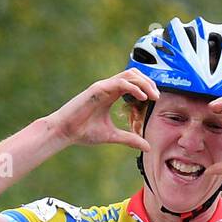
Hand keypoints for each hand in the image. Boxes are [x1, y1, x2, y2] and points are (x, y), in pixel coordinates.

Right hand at [45, 68, 159, 150]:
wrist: (64, 132)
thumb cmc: (83, 132)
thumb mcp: (112, 136)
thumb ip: (129, 139)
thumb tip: (147, 146)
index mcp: (111, 94)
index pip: (133, 83)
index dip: (146, 87)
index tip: (155, 100)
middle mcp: (108, 87)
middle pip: (134, 74)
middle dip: (148, 83)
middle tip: (157, 97)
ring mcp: (103, 86)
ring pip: (129, 75)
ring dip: (144, 83)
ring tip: (153, 96)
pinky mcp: (98, 89)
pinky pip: (120, 83)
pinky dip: (134, 87)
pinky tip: (142, 97)